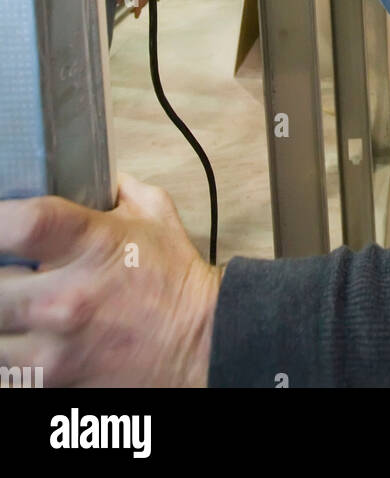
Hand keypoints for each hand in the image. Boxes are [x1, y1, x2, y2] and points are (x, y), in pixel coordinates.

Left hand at [0, 174, 220, 387]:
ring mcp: (55, 348)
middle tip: (14, 270)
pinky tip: (25, 336)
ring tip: (19, 306)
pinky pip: (7, 371)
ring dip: (3, 316)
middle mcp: (67, 298)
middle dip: (0, 274)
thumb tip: (89, 175)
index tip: (0, 221)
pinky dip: (10, 351)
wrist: (202, 342)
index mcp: (92, 245)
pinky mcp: (52, 382)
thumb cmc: (175, 280)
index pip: (23, 223)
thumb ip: (117, 188)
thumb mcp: (155, 213)